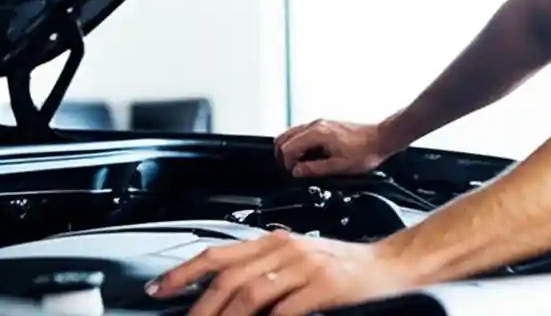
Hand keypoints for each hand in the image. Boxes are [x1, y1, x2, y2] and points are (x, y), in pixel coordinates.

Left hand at [144, 230, 419, 315]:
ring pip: (250, 293)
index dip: (183, 272)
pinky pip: (286, 310)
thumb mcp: (298, 261)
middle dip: (198, 306)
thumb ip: (264, 272)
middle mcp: (285, 249)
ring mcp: (305, 267)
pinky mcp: (325, 287)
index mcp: (274, 241)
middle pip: (227, 277)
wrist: (393, 265)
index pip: (218, 254)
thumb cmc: (345, 267)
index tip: (158, 290)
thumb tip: (224, 296)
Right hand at [273, 119, 395, 176]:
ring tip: (300, 165)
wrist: (382, 139)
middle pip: (284, 137)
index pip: (287, 147)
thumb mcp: (339, 166)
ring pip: (292, 134)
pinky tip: (309, 157)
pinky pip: (302, 133)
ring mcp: (320, 123)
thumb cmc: (365, 152)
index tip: (294, 175)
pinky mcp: (325, 125)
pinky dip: (298, 144)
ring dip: (290, 149)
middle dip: (283, 155)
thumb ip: (315, 169)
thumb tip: (296, 172)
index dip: (286, 164)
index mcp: (317, 133)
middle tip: (292, 171)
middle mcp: (315, 124)